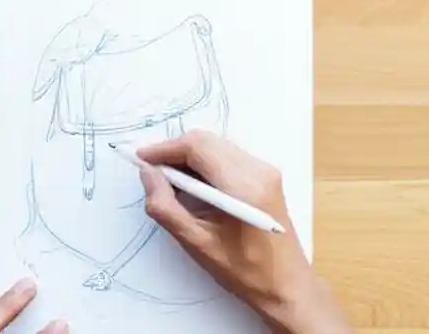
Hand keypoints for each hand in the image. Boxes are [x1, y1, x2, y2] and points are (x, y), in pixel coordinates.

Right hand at [137, 132, 351, 333]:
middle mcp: (258, 170)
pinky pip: (226, 156)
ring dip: (188, 158)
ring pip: (215, 146)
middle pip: (206, 141)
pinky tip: (194, 188)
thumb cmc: (244, 271)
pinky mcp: (266, 175)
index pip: (197, 147)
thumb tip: (147, 173)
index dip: (164, 149)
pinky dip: (204, 164)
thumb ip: (165, 207)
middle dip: (174, 152)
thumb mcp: (196, 243)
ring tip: (171, 184)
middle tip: (153, 174)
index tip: (141, 160)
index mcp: (243, 187)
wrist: (288, 286)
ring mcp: (265, 170)